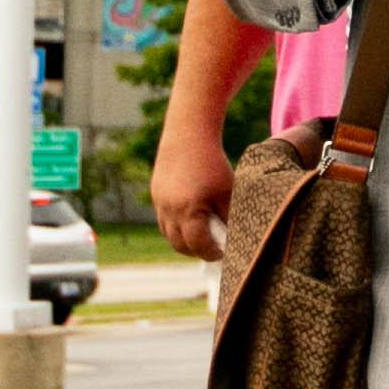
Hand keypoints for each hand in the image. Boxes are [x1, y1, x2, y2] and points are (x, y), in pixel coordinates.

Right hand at [151, 127, 236, 263]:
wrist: (188, 135)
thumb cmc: (213, 163)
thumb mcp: (228, 191)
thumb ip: (230, 217)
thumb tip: (232, 238)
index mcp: (189, 210)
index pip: (198, 245)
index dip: (211, 253)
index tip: (222, 253)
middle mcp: (170, 210)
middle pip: (179, 244)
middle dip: (195, 251)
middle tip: (211, 248)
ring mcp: (160, 203)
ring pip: (168, 234)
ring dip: (183, 240)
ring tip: (201, 235)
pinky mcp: (156, 194)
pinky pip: (163, 220)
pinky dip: (175, 226)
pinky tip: (190, 218)